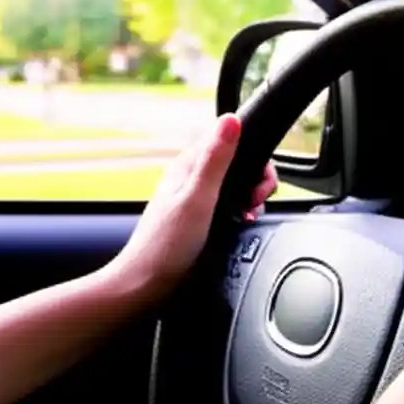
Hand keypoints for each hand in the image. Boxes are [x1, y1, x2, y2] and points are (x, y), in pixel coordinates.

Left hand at [108, 113, 276, 293]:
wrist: (145, 284)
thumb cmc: (166, 246)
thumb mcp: (198, 198)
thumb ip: (216, 159)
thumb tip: (231, 119)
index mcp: (188, 165)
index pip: (229, 138)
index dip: (253, 156)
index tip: (258, 183)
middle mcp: (190, 178)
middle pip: (236, 162)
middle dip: (255, 179)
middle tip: (254, 202)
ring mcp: (194, 198)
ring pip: (234, 184)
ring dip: (249, 197)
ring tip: (247, 215)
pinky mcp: (198, 219)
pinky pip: (228, 204)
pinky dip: (240, 212)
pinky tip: (239, 225)